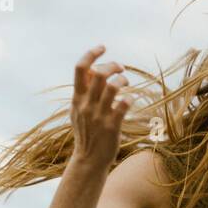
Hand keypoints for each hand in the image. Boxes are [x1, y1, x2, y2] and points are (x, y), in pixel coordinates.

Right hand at [70, 46, 128, 169]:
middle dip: (113, 66)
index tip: (103, 47)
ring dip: (122, 80)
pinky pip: (124, 105)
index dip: (91, 54)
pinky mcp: (112, 126)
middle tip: (121, 68)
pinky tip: (130, 101)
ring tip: (126, 83)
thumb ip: (82, 92)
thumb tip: (90, 70)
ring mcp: (99, 115)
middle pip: (99, 74)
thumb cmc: (86, 133)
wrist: (88, 160)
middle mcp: (87, 105)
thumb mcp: (77, 111)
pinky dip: (129, 99)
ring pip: (112, 87)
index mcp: (77, 98)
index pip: (80, 68)